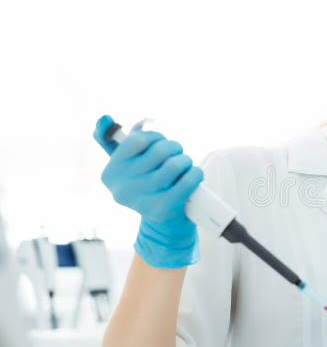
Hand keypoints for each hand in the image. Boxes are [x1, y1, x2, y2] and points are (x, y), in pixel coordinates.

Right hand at [93, 114, 203, 267]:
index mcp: (110, 173)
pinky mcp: (163, 210)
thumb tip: (111, 119)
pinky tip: (193, 175)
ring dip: (186, 161)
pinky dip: (195, 174)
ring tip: (185, 166)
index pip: (138, 139)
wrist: (162, 227)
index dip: (156, 136)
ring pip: (176, 164)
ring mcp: (142, 200)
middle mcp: (122, 187)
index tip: (160, 142)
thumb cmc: (147, 188)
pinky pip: (188, 180)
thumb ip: (116, 141)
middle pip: (160, 151)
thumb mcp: (127, 167)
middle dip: (174, 148)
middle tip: (177, 154)